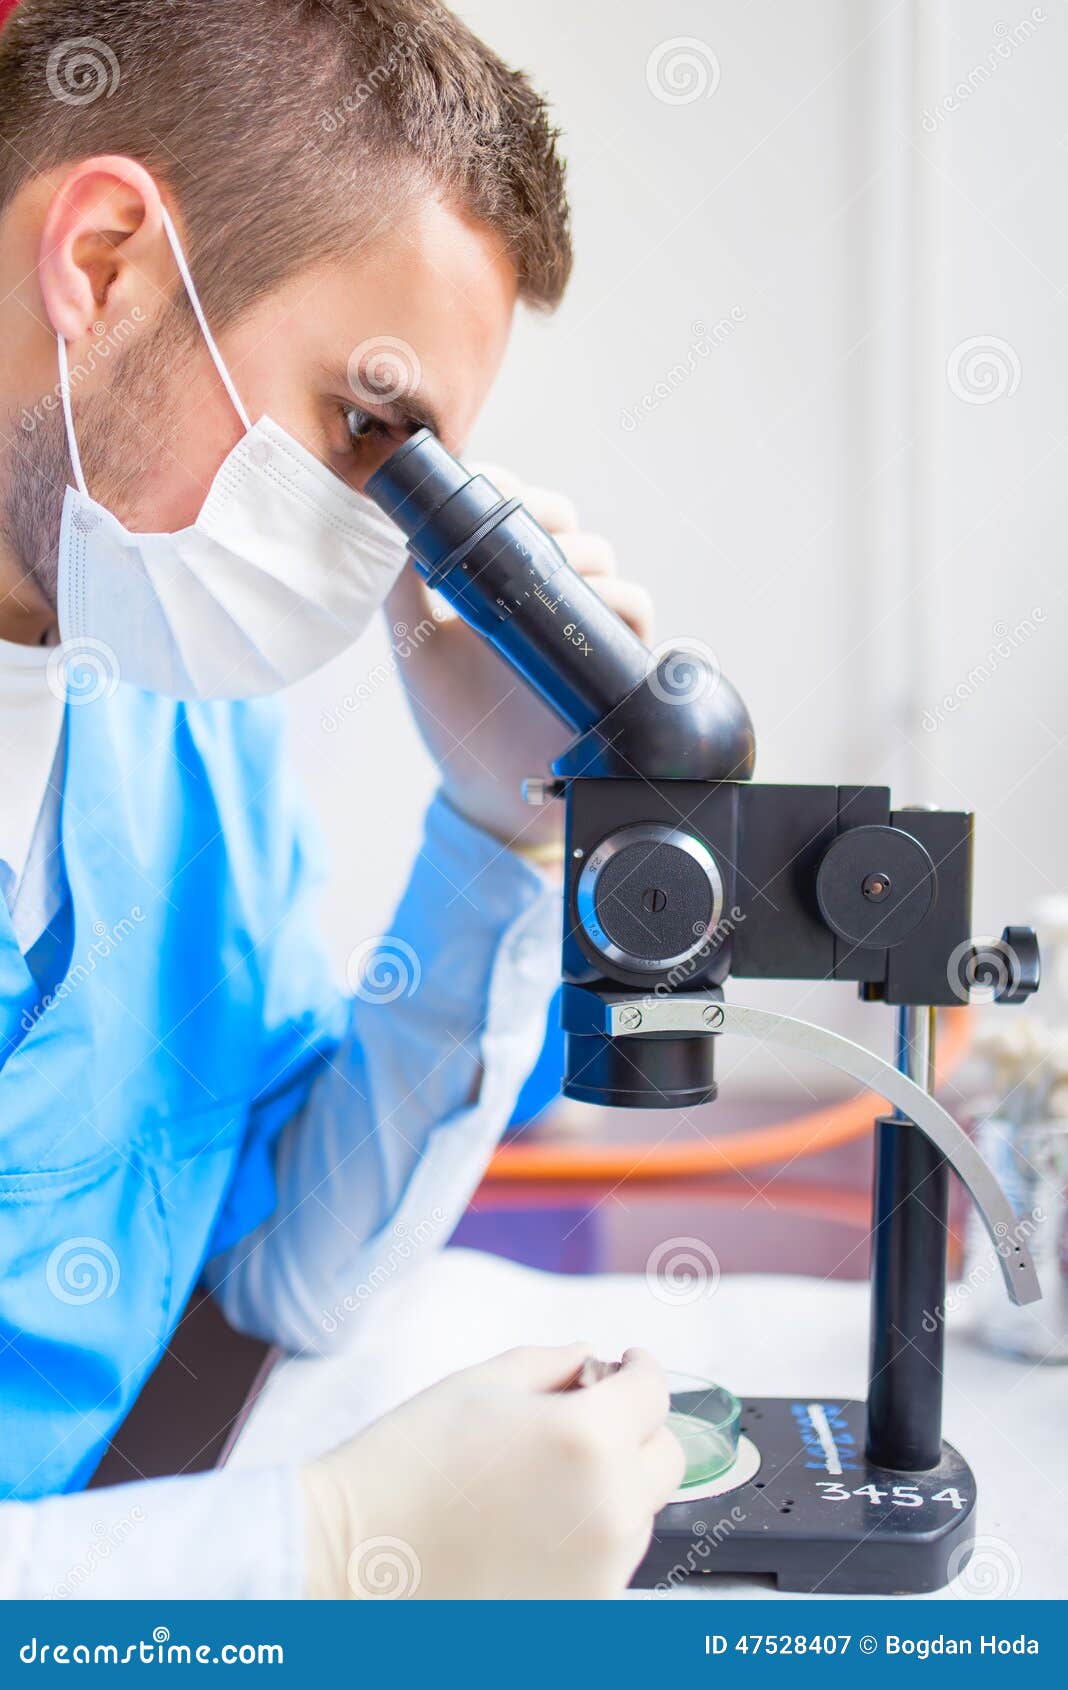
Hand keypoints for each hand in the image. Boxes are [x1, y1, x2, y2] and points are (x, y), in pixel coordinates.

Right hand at [302, 1342, 682, 1599]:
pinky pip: (612, 1558)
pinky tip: (535, 1520)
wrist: (354, 1558)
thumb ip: (554, 1362)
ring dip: (615, 1481)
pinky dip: (591, 1532)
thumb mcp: (481, 1384)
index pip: (654, 1393)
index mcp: (587, 1437)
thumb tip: (593, 1361)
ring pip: (641, 1509)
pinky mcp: (584, 1611)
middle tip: (588, 1414)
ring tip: (544, 1475)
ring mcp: (601, 1569)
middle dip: (635, 1426)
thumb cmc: (408, 1465)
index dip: (640, 1368)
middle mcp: (609, 1507)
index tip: (627, 1363)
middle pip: (664, 1455)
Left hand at [385, 465, 653, 848]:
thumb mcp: (417, 649)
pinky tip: (592, 606)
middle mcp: (542, 592)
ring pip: (600, 559)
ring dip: (580, 554)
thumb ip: (401, 590)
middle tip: (522, 524)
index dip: (501, 484)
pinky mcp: (615, 657)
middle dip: (546, 511)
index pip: (508, 507)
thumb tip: (388, 525)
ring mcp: (580, 622)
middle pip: (563, 522)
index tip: (483, 482)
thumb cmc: (454, 719)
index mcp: (494, 577)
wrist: (490, 794)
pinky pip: (633, 612)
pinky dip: (619, 600)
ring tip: (550, 572)